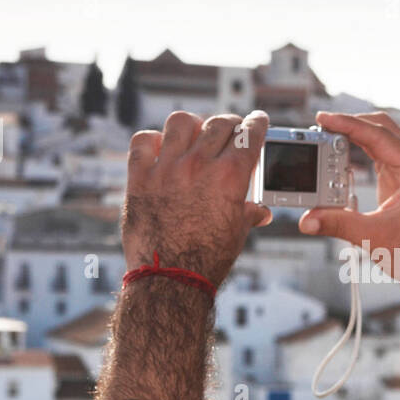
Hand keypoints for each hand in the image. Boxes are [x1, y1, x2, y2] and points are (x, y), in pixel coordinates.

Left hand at [122, 110, 271, 287]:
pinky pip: (143, 140)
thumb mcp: (237, 233)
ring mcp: (167, 168)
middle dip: (230, 124)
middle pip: (219, 124)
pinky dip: (152, 140)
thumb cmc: (206, 259)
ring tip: (194, 136)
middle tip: (230, 132)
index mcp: (230, 177)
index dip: (257, 123)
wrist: (170, 278)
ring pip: (181, 122)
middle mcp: (199, 165)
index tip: (257, 121)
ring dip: (192, 126)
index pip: (249, 134)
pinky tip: (160, 149)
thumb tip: (259, 211)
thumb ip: (249, 213)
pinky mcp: (140, 177)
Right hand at [299, 111, 399, 304]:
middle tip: (322, 126)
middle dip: (351, 124)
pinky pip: (376, 154)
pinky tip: (338, 155)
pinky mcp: (399, 180)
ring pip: (379, 139)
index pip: (379, 135)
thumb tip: (308, 219)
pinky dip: (357, 151)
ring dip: (353, 135)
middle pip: (380, 128)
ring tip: (325, 138)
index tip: (324, 119)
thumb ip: (338, 224)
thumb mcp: (374, 238)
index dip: (349, 124)